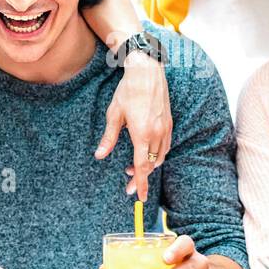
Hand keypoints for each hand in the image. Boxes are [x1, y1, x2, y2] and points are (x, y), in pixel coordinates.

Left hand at [96, 51, 171, 202]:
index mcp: (142, 134)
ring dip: (149, 164)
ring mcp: (165, 128)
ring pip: (160, 156)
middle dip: (141, 175)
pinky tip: (147, 151)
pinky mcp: (169, 122)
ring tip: (133, 165)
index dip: (141, 184)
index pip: (142, 166)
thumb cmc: (128, 91)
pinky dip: (157, 153)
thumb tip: (100, 156)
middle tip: (128, 181)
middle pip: (152, 164)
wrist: (147, 71)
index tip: (140, 197)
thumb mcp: (114, 115)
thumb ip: (109, 138)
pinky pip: (166, 145)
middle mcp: (157, 133)